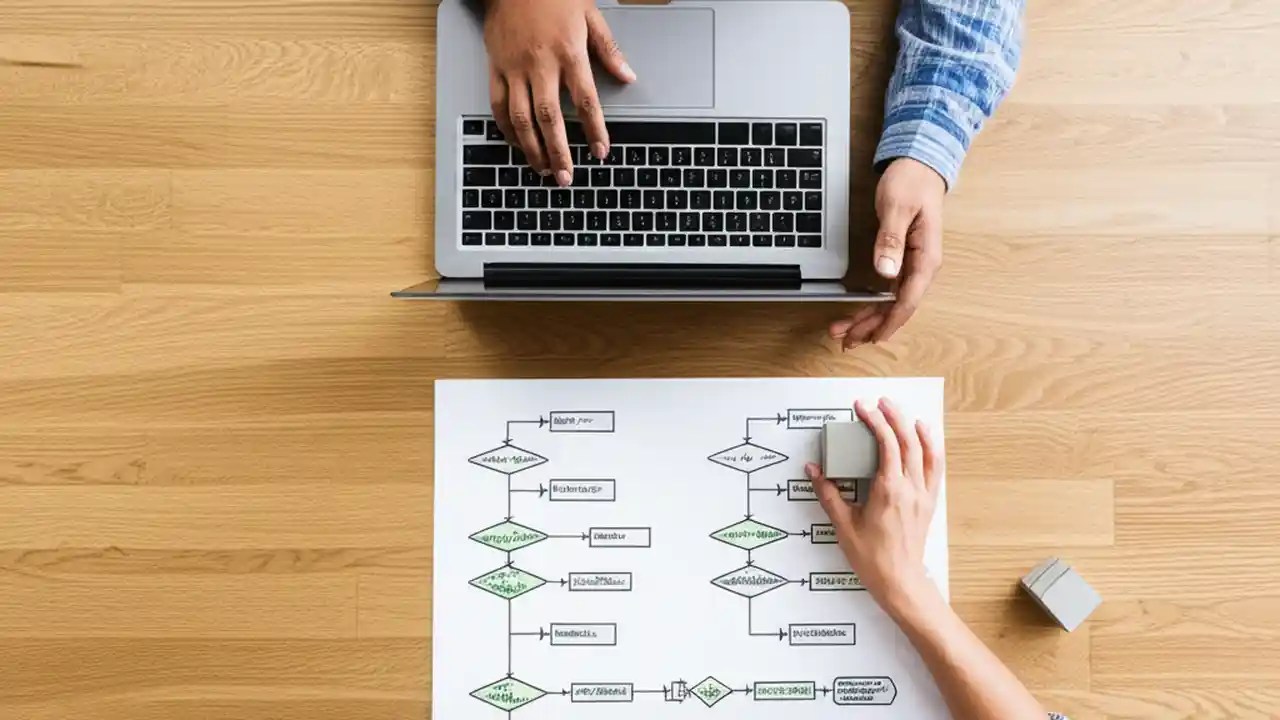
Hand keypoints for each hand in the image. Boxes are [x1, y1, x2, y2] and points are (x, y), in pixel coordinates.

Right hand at [484, 0, 635, 186]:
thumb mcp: (590, 14)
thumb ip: (609, 49)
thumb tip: (628, 76)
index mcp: (569, 53)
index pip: (585, 101)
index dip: (594, 130)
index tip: (600, 152)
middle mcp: (541, 65)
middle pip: (550, 118)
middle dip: (558, 151)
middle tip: (566, 177)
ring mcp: (515, 69)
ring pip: (521, 118)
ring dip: (532, 148)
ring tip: (542, 169)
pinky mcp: (496, 68)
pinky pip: (499, 105)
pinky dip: (507, 129)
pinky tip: (517, 144)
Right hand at [805, 397, 942, 613]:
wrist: (899, 580)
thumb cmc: (871, 557)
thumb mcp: (843, 524)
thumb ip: (828, 493)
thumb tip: (813, 469)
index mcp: (889, 490)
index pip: (886, 444)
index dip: (874, 421)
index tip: (862, 408)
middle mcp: (910, 488)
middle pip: (907, 440)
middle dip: (893, 416)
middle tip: (878, 402)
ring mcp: (923, 494)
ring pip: (925, 451)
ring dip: (914, 427)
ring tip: (902, 412)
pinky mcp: (929, 501)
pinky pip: (936, 467)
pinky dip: (932, 447)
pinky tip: (925, 437)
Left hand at [830, 158, 944, 348]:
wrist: (920, 166)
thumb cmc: (912, 182)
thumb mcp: (898, 207)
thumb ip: (891, 239)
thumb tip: (887, 270)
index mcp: (926, 257)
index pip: (908, 300)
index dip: (889, 322)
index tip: (872, 337)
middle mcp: (923, 266)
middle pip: (898, 307)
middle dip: (872, 326)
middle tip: (845, 339)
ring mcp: (913, 265)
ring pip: (892, 302)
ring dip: (870, 320)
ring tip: (846, 334)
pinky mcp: (903, 261)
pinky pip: (890, 292)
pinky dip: (874, 306)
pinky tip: (861, 317)